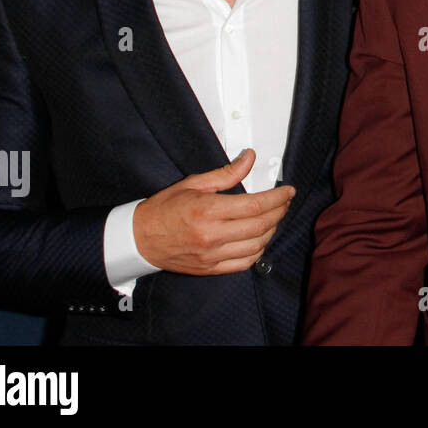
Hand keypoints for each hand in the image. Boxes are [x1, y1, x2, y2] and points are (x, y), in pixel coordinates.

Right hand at [133, 149, 294, 275]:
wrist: (139, 239)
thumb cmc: (164, 209)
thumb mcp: (194, 183)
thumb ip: (226, 173)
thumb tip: (249, 158)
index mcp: (207, 211)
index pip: (255, 205)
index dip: (277, 198)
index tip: (288, 191)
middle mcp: (212, 235)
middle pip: (261, 225)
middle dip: (280, 211)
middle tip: (284, 202)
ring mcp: (212, 255)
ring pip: (257, 246)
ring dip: (272, 230)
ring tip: (273, 217)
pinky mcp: (210, 269)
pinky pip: (245, 263)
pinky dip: (259, 251)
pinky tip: (259, 239)